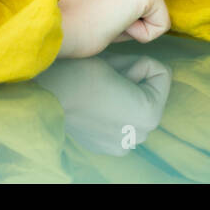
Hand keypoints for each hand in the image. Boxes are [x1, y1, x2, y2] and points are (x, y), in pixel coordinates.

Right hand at [35, 52, 172, 155]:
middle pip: (147, 93)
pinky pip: (119, 123)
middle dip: (133, 83)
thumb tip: (146, 72)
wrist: (50, 92)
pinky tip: (94, 108)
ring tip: (98, 93)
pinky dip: (111, 113)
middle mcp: (141, 136)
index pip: (159, 74)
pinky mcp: (105, 147)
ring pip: (134, 108)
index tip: (115, 69)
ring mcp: (121, 146)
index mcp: (151, 115)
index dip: (135, 64)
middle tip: (105, 80)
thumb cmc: (84, 72)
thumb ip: (142, 68)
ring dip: (123, 98)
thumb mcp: (122, 62)